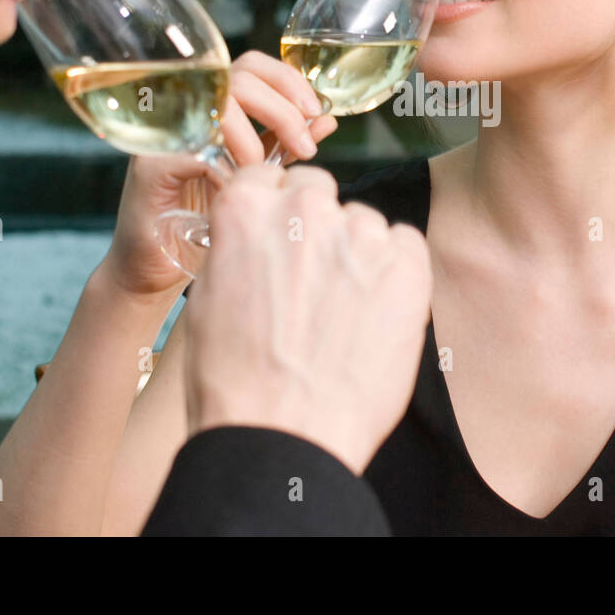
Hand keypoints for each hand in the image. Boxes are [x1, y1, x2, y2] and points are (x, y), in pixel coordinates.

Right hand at [92, 51, 338, 306]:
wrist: (157, 267)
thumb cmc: (205, 219)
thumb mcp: (256, 175)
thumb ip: (284, 143)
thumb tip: (327, 118)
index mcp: (212, 106)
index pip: (252, 65)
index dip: (289, 81)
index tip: (316, 111)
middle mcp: (187, 111)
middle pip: (240, 77)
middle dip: (284, 110)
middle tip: (305, 149)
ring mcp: (166, 135)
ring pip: (220, 106)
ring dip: (256, 139)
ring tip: (268, 172)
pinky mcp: (152, 166)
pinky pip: (196, 149)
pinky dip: (227, 169)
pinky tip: (239, 191)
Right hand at [182, 164, 432, 475]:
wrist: (281, 436)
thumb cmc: (235, 381)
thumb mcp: (208, 297)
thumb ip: (240, 246)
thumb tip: (261, 234)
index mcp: (246, 208)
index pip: (270, 178)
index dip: (275, 210)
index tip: (281, 239)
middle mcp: (304, 207)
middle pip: (319, 192)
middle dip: (316, 227)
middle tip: (312, 285)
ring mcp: (359, 234)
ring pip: (364, 222)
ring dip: (357, 254)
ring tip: (342, 316)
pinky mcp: (406, 265)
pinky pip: (406, 246)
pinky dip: (397, 272)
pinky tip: (375, 316)